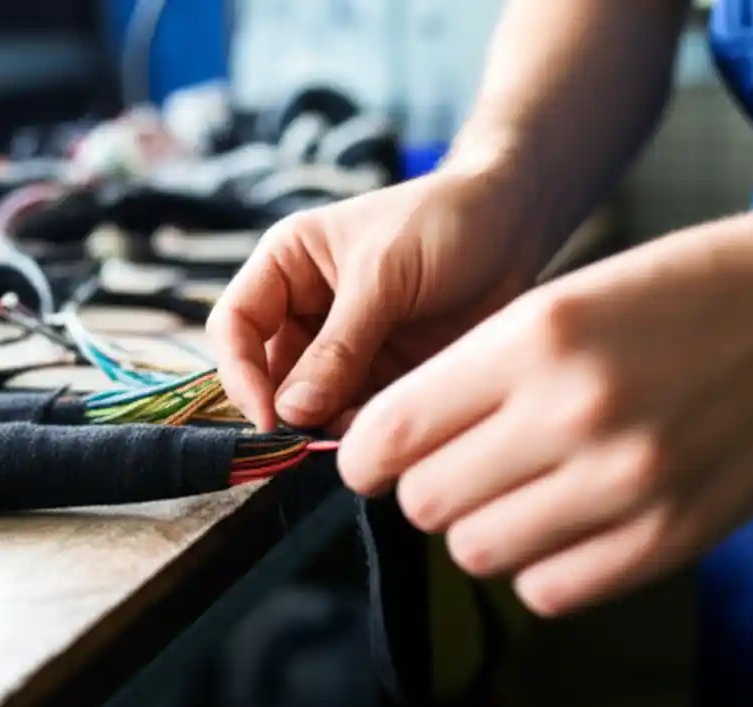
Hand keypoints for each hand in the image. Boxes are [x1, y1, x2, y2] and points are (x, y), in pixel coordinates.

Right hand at [208, 166, 543, 431]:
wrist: (517, 223)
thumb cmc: (444, 221)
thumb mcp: (383, 277)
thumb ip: (338, 347)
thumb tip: (291, 412)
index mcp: (288, 266)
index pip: (235, 326)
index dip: (241, 374)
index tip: (269, 418)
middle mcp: (307, 310)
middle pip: (270, 376)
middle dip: (290, 411)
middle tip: (318, 440)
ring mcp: (345, 347)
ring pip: (314, 405)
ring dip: (332, 425)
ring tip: (372, 427)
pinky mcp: (384, 374)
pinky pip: (359, 414)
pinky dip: (370, 427)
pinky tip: (398, 424)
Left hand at [339, 211, 752, 615]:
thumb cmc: (676, 295)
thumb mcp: (560, 300)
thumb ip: (472, 374)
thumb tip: (385, 446)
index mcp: (535, 337)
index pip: (389, 432)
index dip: (364, 454)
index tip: (374, 458)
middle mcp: (576, 411)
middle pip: (424, 500)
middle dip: (425, 487)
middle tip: (460, 464)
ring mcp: (629, 482)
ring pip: (477, 550)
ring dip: (481, 526)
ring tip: (519, 490)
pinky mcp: (672, 536)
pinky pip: (547, 590)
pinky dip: (539, 564)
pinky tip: (565, 521)